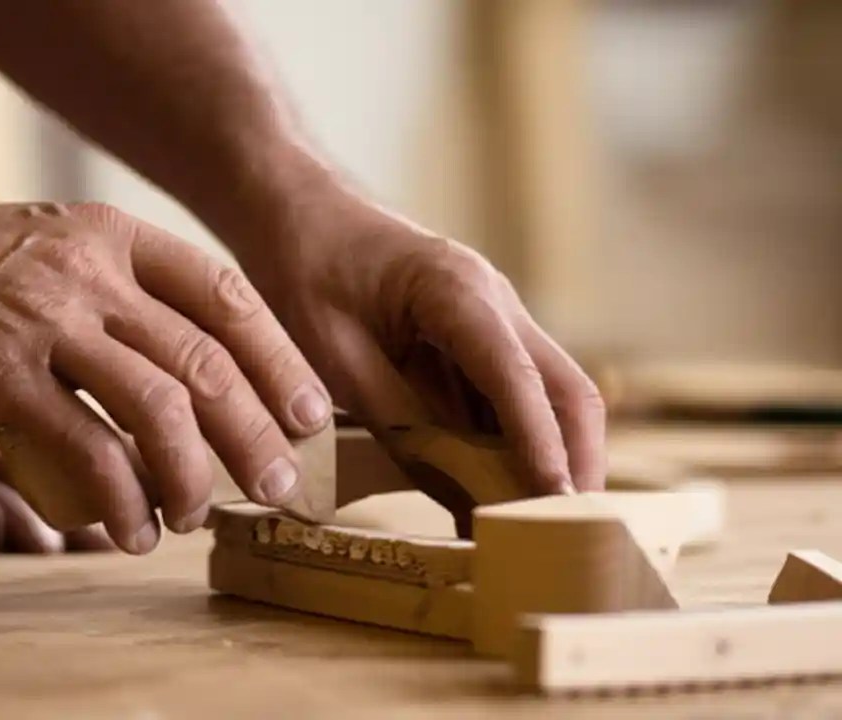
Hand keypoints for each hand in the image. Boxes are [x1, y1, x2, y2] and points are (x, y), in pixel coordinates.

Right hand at [0, 195, 332, 554]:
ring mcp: (46, 320)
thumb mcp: (53, 244)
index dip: (277, 356)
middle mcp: (90, 272)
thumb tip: (184, 369)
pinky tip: (130, 530)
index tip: (306, 410)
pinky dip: (122, 499)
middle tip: (276, 484)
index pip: (224, 294)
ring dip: (192, 475)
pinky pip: (87, 448)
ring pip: (160, 407)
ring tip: (195, 516)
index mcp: (113, 235)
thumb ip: (118, 292)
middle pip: (206, 359)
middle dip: (255, 432)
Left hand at [235, 177, 605, 519]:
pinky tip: (500, 498)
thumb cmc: (306, 273)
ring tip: (542, 531)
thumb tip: (455, 491)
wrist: (298, 215)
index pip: (516, 377)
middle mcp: (494, 302)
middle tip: (572, 533)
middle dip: (576, 460)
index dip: (540, 444)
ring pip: (549, 398)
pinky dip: (516, 449)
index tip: (555, 502)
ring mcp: (494, 321)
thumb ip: (394, 417)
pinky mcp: (480, 342)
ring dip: (553, 460)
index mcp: (456, 291)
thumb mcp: (332, 353)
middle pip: (565, 388)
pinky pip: (512, 401)